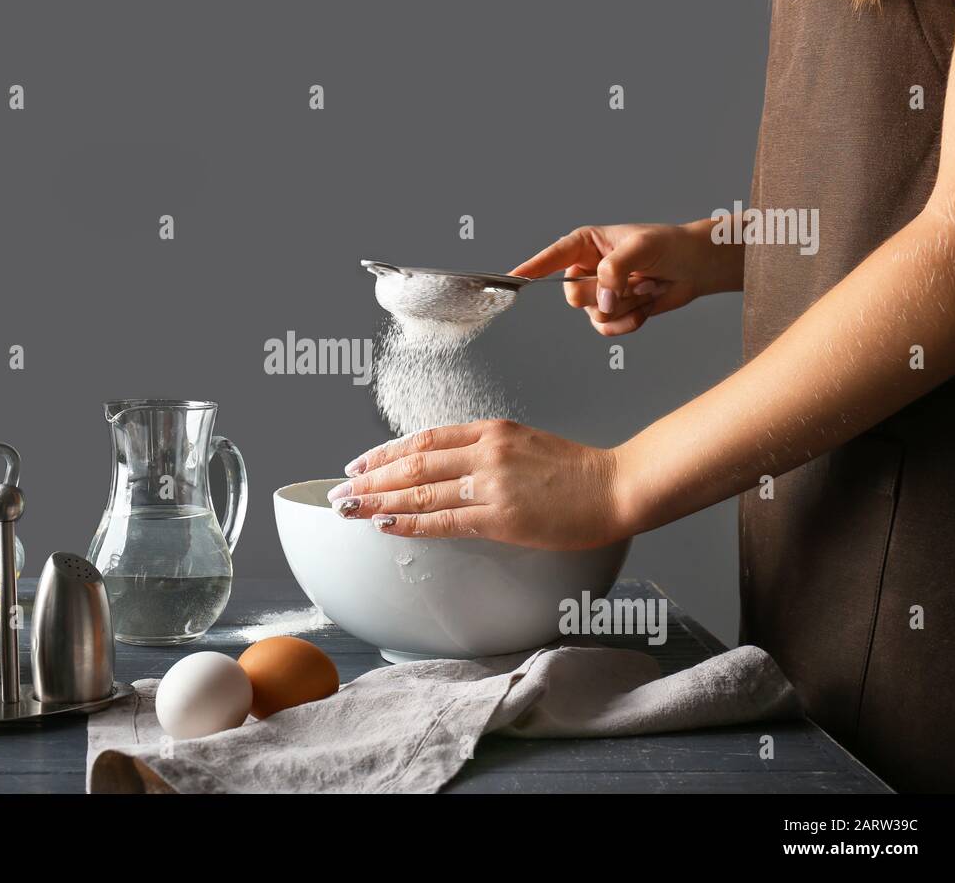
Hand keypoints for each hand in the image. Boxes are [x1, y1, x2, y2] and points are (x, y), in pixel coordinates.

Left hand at [328, 420, 628, 549]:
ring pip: (420, 490)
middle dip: (369, 477)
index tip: (358, 464)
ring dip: (377, 500)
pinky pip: (443, 520)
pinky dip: (409, 521)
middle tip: (338, 491)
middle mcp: (486, 451)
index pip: (424, 439)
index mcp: (491, 430)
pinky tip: (385, 523)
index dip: (385, 452)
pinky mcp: (501, 517)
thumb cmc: (576, 471)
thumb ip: (486, 452)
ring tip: (347, 508)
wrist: (616, 487)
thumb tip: (447, 468)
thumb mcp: (526, 444)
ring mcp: (492, 483)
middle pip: (412, 463)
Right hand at [510, 219, 740, 335]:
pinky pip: (606, 328)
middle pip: (572, 294)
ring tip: (647, 287)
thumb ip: (615, 270)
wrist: (695, 267)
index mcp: (584, 244)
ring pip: (592, 314)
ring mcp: (598, 293)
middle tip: (633, 281)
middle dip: (605, 293)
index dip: (531, 269)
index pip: (551, 258)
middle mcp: (585, 269)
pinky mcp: (612, 312)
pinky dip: (629, 321)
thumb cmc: (669, 245)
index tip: (511, 279)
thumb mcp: (641, 247)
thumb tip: (601, 301)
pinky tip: (646, 307)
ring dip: (625, 306)